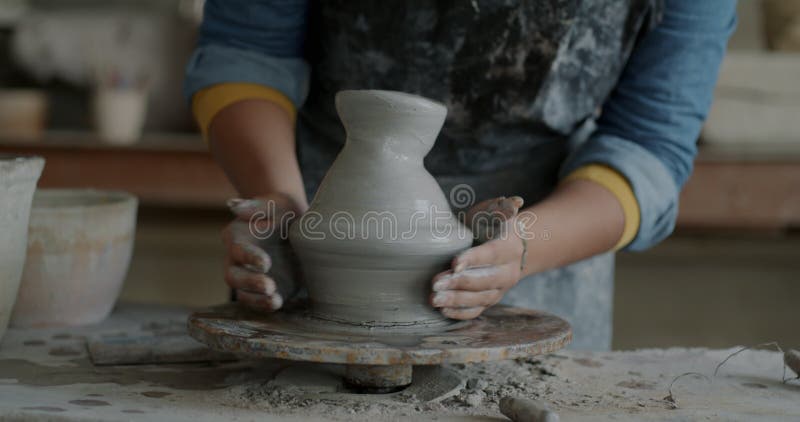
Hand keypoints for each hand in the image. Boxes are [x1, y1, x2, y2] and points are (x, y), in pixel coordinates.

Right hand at [222, 193, 302, 311]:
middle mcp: (238, 259)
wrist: (301, 227)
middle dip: (249, 283)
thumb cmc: (285, 211)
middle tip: (270, 285)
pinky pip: (259, 302)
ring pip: (243, 293)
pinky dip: (266, 305)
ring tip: (274, 299)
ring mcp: (250, 277)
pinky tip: (277, 303)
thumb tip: (233, 206)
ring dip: (256, 299)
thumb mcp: (277, 204)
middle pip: (233, 276)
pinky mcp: (265, 290)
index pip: (237, 250)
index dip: (249, 257)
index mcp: (237, 237)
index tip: (266, 263)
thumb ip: (258, 206)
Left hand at [430, 196, 525, 319]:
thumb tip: (516, 200)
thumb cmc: (493, 225)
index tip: (454, 263)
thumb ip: (504, 206)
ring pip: (480, 298)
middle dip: (459, 283)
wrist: (509, 248)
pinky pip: (477, 311)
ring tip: (434, 299)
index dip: (473, 259)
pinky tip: (443, 311)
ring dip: (456, 300)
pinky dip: (461, 314)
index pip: (491, 254)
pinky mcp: (490, 300)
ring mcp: (499, 289)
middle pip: (485, 280)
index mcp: (509, 247)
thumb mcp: (497, 212)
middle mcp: (508, 271)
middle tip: (435, 282)